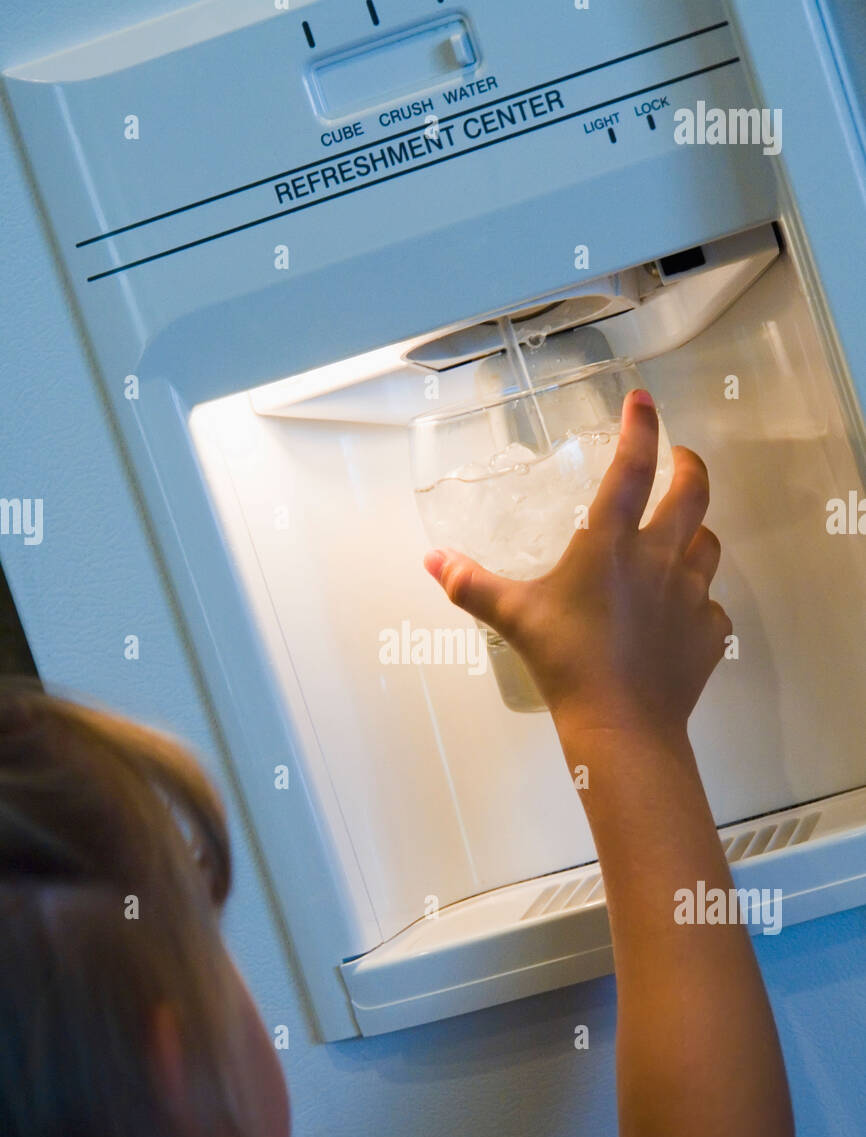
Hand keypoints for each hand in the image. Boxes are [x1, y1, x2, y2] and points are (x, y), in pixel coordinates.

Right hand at [424, 390, 731, 741]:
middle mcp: (661, 558)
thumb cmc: (567, 663)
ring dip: (697, 531)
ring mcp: (692, 595)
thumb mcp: (514, 618)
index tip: (643, 400)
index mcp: (612, 543)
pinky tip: (679, 615)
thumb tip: (435, 561)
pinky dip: (698, 602)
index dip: (641, 426)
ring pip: (709, 545)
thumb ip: (473, 585)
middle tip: (680, 458)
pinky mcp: (710, 633)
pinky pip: (711, 606)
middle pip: (693, 492)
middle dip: (688, 465)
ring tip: (682, 534)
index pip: (633, 467)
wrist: (623, 726)